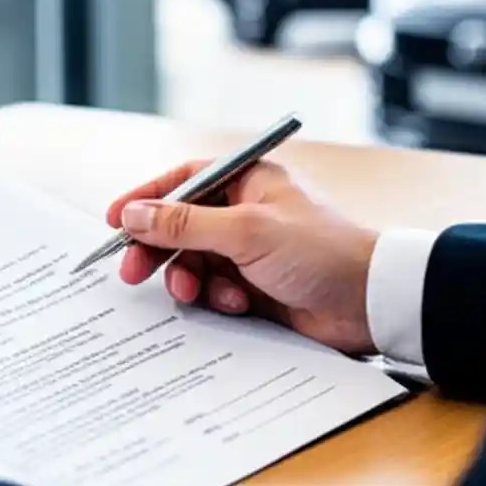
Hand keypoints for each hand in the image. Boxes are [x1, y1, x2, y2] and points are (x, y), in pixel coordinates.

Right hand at [107, 159, 377, 352]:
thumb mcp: (245, 232)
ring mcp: (249, 251)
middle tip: (133, 272)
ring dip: (190, 279)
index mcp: (248, 181)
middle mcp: (246, 212)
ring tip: (196, 292)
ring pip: (194, 262)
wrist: (371, 302)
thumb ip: (184, 224)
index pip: (182, 181)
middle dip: (158, 250)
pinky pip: (214, 290)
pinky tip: (237, 304)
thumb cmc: (322, 251)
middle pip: (180, 227)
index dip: (146, 199)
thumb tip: (133, 214)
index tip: (114, 221)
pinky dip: (217, 299)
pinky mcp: (254, 286)